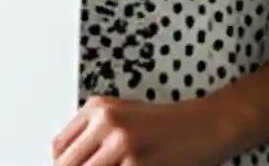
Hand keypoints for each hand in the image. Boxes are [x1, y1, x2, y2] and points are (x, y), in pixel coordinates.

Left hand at [52, 96, 241, 165]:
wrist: (208, 124)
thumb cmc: (168, 123)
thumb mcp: (123, 116)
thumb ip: (94, 134)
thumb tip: (67, 159)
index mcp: (98, 108)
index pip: (60, 146)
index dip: (60, 164)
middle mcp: (107, 123)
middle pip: (68, 164)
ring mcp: (123, 145)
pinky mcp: (139, 164)